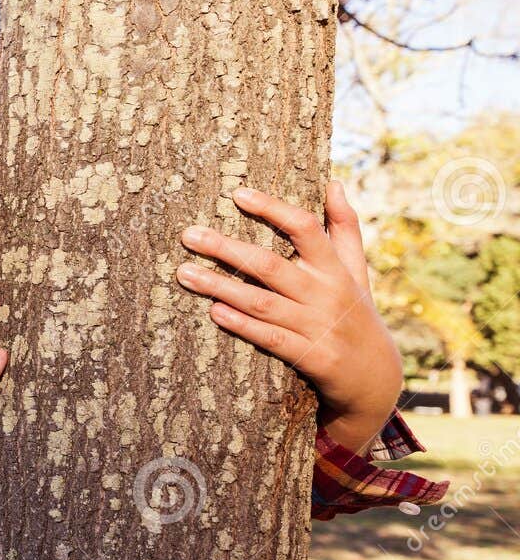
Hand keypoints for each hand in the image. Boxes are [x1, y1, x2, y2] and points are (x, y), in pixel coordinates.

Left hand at [175, 180, 402, 456]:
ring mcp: (318, 326)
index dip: (273, 209)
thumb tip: (334, 182)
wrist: (376, 377)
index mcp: (335, 268)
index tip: (237, 193)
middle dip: (226, 248)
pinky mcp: (311, 358)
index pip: (305, 228)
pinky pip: (270, 339)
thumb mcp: (356, 270)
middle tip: (188, 235)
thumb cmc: (355, 313)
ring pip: (262, 302)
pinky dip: (243, 325)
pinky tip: (214, 311)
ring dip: (221, 287)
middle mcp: (326, 293)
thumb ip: (344, 228)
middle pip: (270, 265)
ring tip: (184, 273)